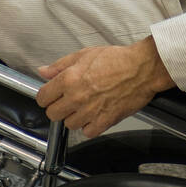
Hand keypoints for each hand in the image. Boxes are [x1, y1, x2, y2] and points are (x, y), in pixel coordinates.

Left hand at [36, 37, 176, 137]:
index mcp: (70, 79)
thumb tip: (44, 71)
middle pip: (53, 114)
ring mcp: (91, 111)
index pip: (43, 97)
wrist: (143, 68)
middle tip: (67, 101)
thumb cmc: (118, 59)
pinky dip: (89, 126)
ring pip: (69, 124)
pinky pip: (87, 132)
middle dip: (58, 107)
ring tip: (84, 106)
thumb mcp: (85, 54)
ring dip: (74, 117)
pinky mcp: (105, 121)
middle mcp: (77, 97)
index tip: (51, 95)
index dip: (46, 96)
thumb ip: (61, 65)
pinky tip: (94, 115)